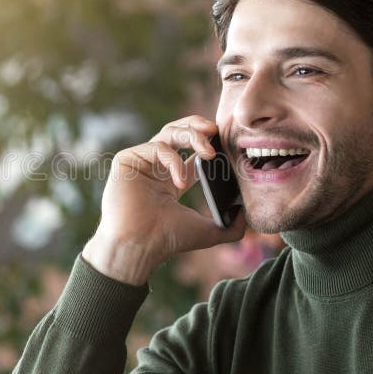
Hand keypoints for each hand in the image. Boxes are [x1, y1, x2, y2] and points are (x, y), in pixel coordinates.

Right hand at [82, 115, 245, 284]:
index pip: (192, 152)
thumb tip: (244, 213)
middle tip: (217, 130)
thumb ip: (231, 227)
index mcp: (171, 180)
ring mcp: (142, 162)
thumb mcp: (208, 232)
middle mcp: (156, 168)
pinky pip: (157, 147)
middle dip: (200, 127)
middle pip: (180, 133)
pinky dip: (174, 160)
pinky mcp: (128, 159)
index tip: (226, 144)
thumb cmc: (168, 241)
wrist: (140, 246)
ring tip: (209, 151)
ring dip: (192, 136)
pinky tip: (179, 181)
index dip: (210, 142)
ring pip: (169, 132)